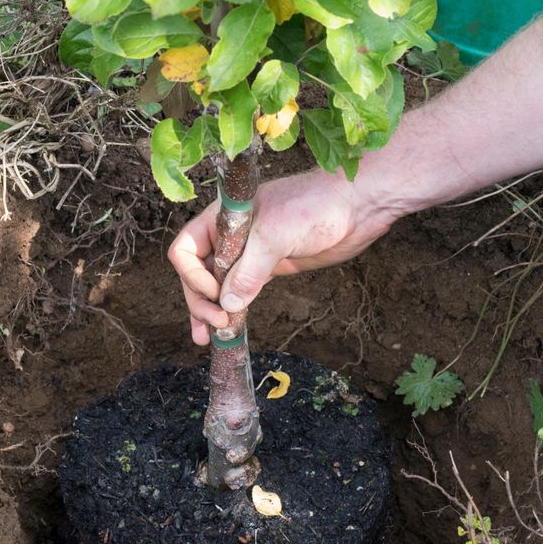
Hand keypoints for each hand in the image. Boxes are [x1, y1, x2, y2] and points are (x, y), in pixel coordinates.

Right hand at [166, 169, 398, 344]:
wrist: (356, 205)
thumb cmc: (313, 206)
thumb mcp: (274, 235)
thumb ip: (248, 270)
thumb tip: (227, 305)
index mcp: (221, 218)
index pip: (186, 249)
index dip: (193, 275)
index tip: (216, 292)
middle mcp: (229, 236)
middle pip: (197, 272)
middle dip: (200, 299)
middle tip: (215, 323)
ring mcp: (249, 253)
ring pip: (217, 285)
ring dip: (210, 311)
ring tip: (207, 338)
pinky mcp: (268, 268)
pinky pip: (241, 291)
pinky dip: (233, 310)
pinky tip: (229, 328)